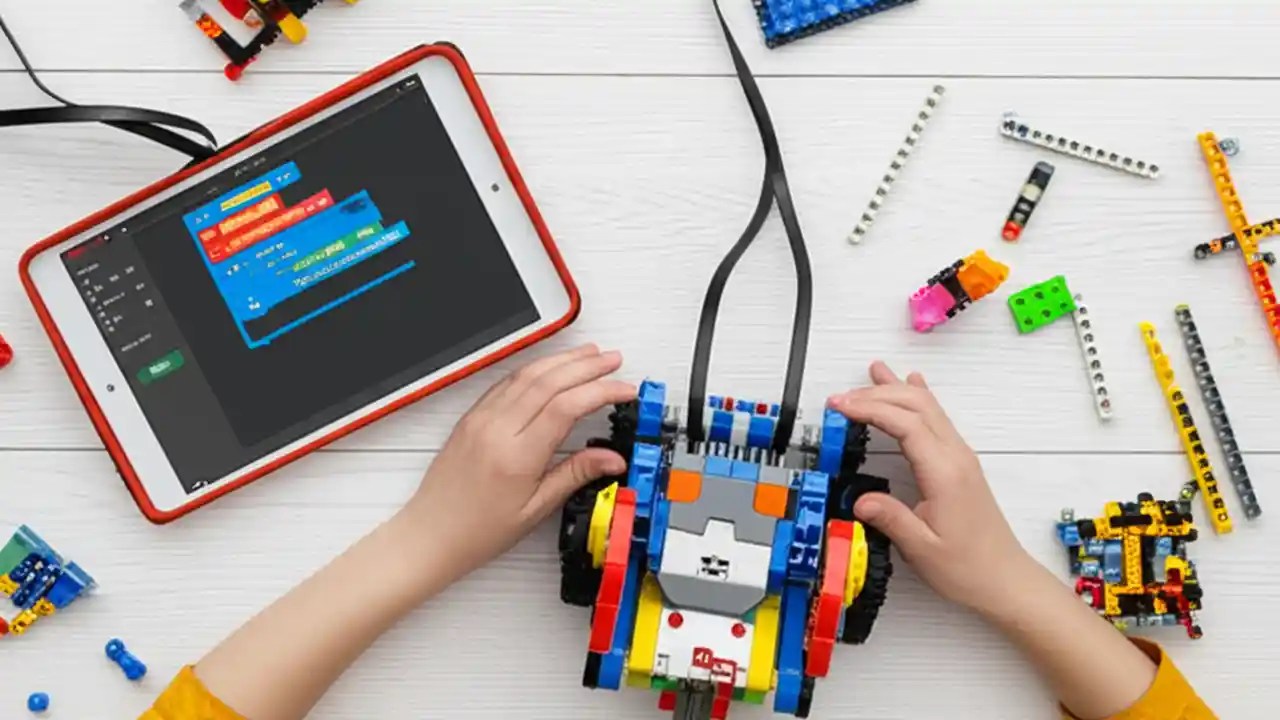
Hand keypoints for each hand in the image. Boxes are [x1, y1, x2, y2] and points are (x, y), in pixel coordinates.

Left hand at [401, 344, 635, 587]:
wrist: (430, 534)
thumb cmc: (476, 530)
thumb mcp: (535, 509)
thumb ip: (575, 475)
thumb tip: (611, 459)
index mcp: (516, 455)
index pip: (566, 406)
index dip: (601, 390)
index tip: (623, 390)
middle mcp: (496, 429)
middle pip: (549, 381)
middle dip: (587, 365)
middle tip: (613, 360)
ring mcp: (480, 419)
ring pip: (527, 374)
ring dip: (562, 360)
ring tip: (589, 355)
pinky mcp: (471, 417)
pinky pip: (507, 382)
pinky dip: (535, 369)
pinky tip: (550, 367)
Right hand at [828, 361, 1034, 617]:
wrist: (1005, 579)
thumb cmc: (968, 568)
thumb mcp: (922, 549)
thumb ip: (890, 519)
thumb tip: (860, 500)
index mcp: (945, 473)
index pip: (905, 424)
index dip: (870, 408)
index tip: (840, 406)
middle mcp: (956, 458)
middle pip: (916, 406)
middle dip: (877, 394)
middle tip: (841, 398)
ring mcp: (960, 458)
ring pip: (928, 408)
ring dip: (897, 389)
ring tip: (874, 372)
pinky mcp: (960, 464)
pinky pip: (937, 419)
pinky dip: (919, 399)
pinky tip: (914, 386)